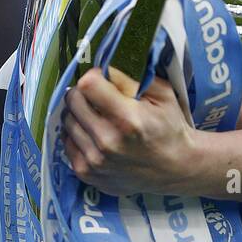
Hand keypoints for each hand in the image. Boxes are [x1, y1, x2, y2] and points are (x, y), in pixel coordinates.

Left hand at [62, 66, 202, 196]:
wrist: (175, 169)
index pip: (88, 85)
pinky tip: (94, 134)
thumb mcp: (163, 95)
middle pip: (73, 100)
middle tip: (97, 96)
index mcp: (128, 119)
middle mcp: (108, 141)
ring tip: (96, 115)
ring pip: (67, 120)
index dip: (94, 76)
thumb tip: (104, 68)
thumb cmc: (170, 127)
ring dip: (78, 113)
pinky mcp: (86, 173)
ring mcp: (94, 160)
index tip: (103, 79)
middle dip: (83, 92)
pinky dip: (78, 134)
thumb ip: (132, 79)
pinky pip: (67, 142)